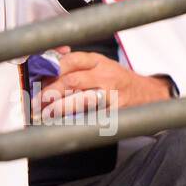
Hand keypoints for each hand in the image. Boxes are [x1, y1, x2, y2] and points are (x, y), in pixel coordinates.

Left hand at [32, 49, 170, 118]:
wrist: (149, 94)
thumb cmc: (117, 79)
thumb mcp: (99, 64)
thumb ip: (75, 63)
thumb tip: (47, 63)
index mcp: (98, 61)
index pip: (71, 60)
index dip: (51, 69)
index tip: (36, 79)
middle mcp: (105, 76)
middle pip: (73, 80)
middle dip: (50, 91)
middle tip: (36, 101)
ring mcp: (111, 95)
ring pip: (82, 100)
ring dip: (60, 107)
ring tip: (45, 113)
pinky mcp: (116, 113)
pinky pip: (93, 117)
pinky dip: (76, 121)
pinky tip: (63, 124)